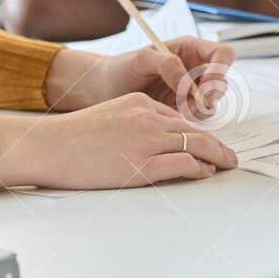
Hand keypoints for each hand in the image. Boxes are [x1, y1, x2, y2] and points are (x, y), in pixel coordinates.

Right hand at [0, 93, 238, 188]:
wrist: (49, 147)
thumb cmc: (70, 138)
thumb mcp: (107, 116)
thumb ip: (133, 123)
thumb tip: (152, 141)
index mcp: (139, 103)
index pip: (177, 117)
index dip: (195, 133)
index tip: (206, 143)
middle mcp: (147, 117)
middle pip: (193, 130)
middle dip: (215, 144)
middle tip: (229, 156)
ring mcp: (147, 140)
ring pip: (196, 144)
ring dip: (215, 157)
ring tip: (226, 165)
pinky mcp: (143, 165)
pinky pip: (184, 164)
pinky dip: (200, 170)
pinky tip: (205, 174)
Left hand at [101, 38, 238, 118]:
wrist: (105, 90)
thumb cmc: (121, 67)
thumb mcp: (142, 59)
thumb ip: (167, 64)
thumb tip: (187, 82)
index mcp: (190, 49)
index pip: (223, 54)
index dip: (220, 70)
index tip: (205, 87)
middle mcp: (195, 69)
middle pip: (222, 81)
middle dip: (210, 95)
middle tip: (191, 106)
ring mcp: (191, 91)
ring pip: (212, 102)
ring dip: (199, 110)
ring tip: (176, 111)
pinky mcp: (183, 109)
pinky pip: (198, 117)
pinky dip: (190, 120)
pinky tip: (172, 118)